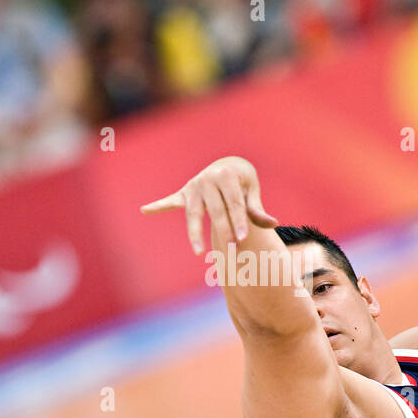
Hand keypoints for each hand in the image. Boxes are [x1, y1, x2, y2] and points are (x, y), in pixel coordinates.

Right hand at [141, 156, 278, 254]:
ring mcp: (194, 186)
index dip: (239, 221)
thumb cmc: (243, 181)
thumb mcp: (251, 189)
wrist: (229, 164)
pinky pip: (170, 201)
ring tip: (199, 253)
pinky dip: (158, 206)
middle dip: (223, 231)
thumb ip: (257, 208)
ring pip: (193, 214)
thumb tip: (273, 223)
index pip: (234, 203)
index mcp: (226, 175)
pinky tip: (145, 210)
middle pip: (215, 211)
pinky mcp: (185, 193)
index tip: (243, 239)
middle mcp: (207, 179)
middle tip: (231, 250)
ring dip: (195, 234)